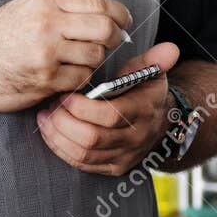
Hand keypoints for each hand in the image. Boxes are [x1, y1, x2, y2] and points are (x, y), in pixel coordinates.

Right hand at [0, 0, 132, 112]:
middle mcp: (48, 26)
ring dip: (93, 60)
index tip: (123, 20)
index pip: (97, 3)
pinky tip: (65, 75)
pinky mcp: (46, 81)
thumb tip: (99, 13)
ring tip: (77, 60)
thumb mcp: (24, 10)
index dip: (118, 12)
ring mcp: (47, 55)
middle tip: (112, 41)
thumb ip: (60, 9)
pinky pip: (80, 79)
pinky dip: (78, 78)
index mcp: (45, 4)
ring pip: (95, 56)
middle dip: (115, 37)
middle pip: (104, 29)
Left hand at [36, 42, 179, 175]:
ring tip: (46, 117)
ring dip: (58, 136)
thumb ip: (153, 60)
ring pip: (83, 155)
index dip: (81, 108)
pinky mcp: (113, 168)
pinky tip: (51, 133)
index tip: (66, 94)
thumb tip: (170, 48)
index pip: (109, 116)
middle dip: (64, 122)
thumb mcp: (152, 74)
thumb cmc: (147, 93)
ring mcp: (124, 156)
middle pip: (92, 139)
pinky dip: (61, 150)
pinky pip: (82, 165)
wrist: (161, 125)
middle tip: (51, 105)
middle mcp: (135, 138)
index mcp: (143, 112)